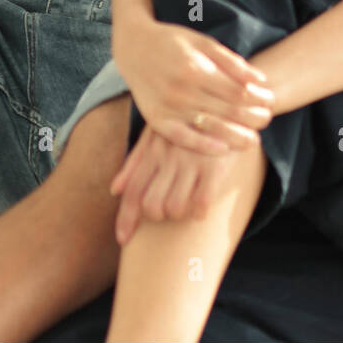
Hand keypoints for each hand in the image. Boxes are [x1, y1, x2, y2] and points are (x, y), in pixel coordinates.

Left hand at [109, 124, 258, 245]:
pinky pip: (202, 203)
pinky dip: (199, 212)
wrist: (227, 103)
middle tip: (167, 210)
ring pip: (175, 208)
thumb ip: (135, 161)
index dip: (126, 219)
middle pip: (151, 205)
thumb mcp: (158, 134)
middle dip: (157, 216)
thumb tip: (115, 190)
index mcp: (153, 149)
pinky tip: (202, 207)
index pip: (133, 191)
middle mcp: (168, 156)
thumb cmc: (189, 122)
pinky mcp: (215, 166)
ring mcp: (192, 161)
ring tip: (186, 205)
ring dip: (179, 215)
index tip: (123, 240)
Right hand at [113, 19, 274, 153]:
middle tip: (267, 120)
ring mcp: (168, 107)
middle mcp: (181, 90)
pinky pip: (182, 138)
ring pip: (209, 127)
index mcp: (195, 68)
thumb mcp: (203, 42)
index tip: (271, 101)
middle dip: (251, 118)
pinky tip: (222, 149)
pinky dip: (202, 145)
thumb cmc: (174, 42)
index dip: (257, 99)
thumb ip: (231, 62)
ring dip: (235, 136)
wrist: (134, 47)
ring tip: (253, 140)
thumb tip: (260, 80)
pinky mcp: (156, 119)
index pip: (236, 91)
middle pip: (226, 111)